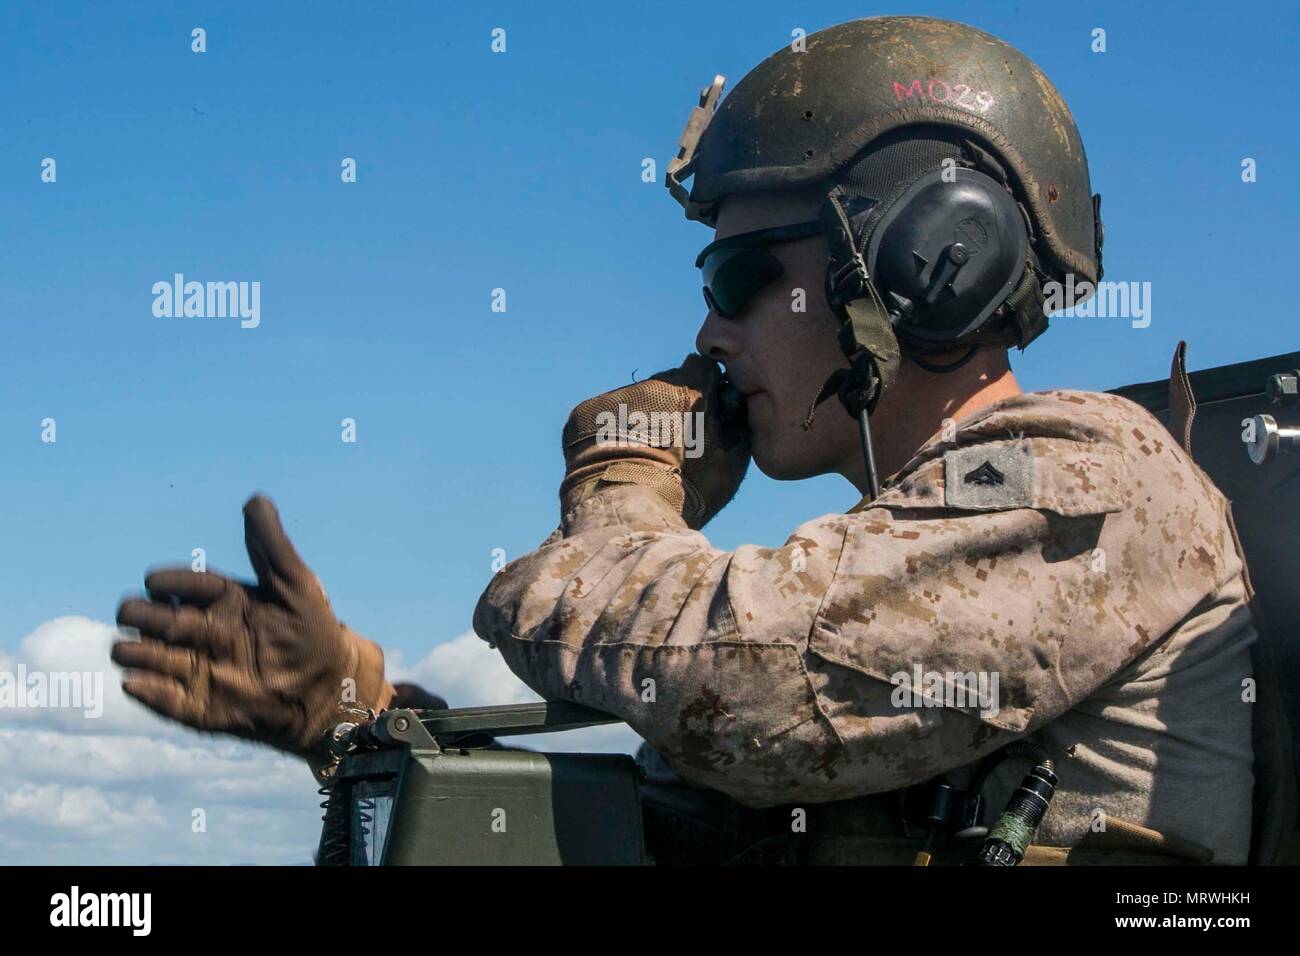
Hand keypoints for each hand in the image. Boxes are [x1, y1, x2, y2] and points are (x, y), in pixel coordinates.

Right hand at [111, 495, 393, 770]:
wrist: (328, 689)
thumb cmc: (314, 633)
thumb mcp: (296, 586)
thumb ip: (272, 547)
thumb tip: (255, 499)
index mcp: (227, 602)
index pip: (190, 585)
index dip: (171, 581)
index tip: (155, 580)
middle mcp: (207, 633)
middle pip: (161, 619)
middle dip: (141, 614)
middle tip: (134, 612)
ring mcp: (201, 669)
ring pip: (154, 657)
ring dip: (136, 651)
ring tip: (126, 647)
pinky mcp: (201, 707)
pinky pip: (166, 700)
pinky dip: (147, 691)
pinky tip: (133, 682)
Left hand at [561, 353, 750, 528]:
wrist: (627, 514)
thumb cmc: (687, 492)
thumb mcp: (731, 461)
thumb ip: (736, 421)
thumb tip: (731, 403)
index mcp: (690, 390)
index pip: (701, 367)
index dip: (704, 389)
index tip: (702, 414)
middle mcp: (650, 385)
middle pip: (665, 384)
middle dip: (670, 406)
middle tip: (670, 444)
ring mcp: (614, 397)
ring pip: (633, 400)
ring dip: (640, 418)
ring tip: (641, 457)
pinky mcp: (584, 413)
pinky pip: (604, 415)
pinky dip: (610, 431)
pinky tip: (616, 458)